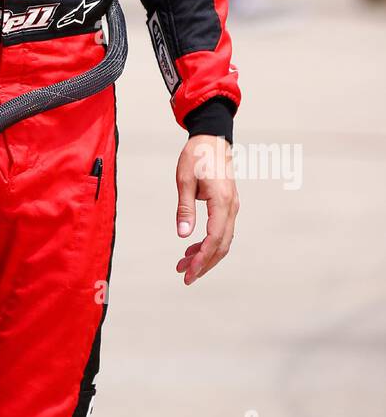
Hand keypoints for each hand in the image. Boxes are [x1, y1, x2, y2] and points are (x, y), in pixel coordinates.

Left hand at [175, 134, 237, 283]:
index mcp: (222, 201)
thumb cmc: (196, 156)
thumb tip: (183, 235)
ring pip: (223, 240)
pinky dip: (209, 243)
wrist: (212, 139)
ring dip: (206, 255)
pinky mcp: (228, 205)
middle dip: (204, 263)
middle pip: (222, 245)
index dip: (202, 258)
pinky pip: (222, 230)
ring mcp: (232, 207)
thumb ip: (185, 208)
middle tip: (186, 277)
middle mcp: (232, 207)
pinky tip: (192, 249)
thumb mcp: (184, 180)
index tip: (188, 272)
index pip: (215, 238)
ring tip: (183, 265)